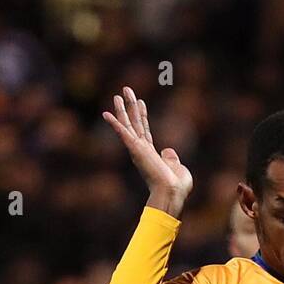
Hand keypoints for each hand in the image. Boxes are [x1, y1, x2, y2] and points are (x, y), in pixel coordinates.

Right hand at [102, 86, 192, 216]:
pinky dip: (114, 124)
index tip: (141, 102)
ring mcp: (138, 150)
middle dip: (131, 106)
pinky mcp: (135, 150)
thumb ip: (172, 159)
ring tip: (118, 94)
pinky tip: (105, 113)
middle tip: (126, 90)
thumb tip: (168, 151)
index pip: (145, 130)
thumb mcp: (178, 168)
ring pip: (128, 125)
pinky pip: (123, 134)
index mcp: (151, 154)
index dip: (143, 115)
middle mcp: (142, 150)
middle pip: (135, 123)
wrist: (172, 193)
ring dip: (122, 110)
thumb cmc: (177, 187)